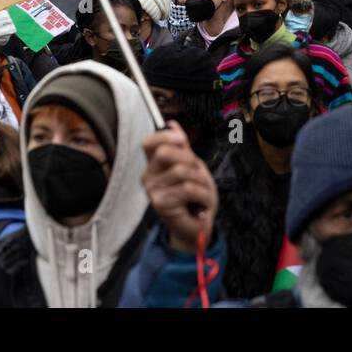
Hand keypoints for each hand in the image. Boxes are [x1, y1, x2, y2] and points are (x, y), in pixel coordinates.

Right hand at [141, 123, 217, 252]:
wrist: (197, 227)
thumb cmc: (194, 197)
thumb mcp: (192, 167)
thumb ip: (182, 148)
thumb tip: (172, 124)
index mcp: (154, 165)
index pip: (149, 142)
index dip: (165, 136)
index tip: (182, 141)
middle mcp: (148, 176)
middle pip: (165, 153)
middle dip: (190, 160)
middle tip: (198, 174)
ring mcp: (152, 190)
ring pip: (181, 171)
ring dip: (201, 181)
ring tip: (203, 193)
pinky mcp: (160, 204)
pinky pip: (187, 188)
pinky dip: (202, 194)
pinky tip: (202, 203)